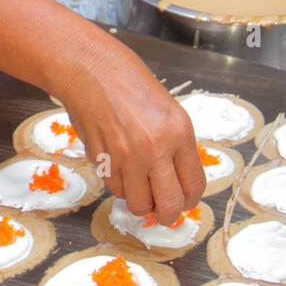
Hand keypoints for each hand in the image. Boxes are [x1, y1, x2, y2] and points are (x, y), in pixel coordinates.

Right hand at [58, 38, 204, 225]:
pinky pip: (116, 189)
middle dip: (168, 214)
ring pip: (138, 204)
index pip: (193, 184)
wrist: (92, 72)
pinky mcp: (102, 161)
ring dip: (140, 201)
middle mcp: (155, 148)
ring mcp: (126, 157)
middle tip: (164, 210)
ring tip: (140, 186)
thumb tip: (179, 181)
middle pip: (169, 205)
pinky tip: (122, 168)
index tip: (185, 201)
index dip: (190, 200)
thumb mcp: (169, 111)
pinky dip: (121, 186)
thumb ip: (177, 146)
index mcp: (179, 132)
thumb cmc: (131, 84)